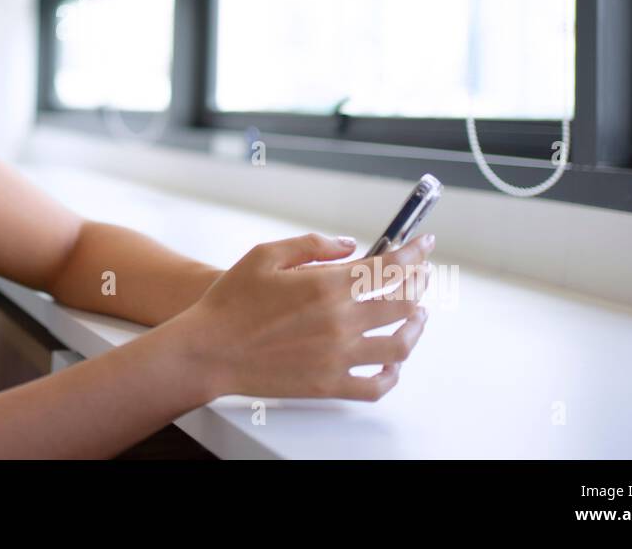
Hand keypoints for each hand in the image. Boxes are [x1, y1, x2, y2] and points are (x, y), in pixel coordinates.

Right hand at [176, 231, 434, 401]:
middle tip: (419, 277)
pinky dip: (393, 374)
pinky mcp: (330, 384)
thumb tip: (350, 246)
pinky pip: (377, 385)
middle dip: (418, 284)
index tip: (423, 245)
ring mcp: (338, 356)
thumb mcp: (266, 255)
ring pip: (400, 344)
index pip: (389, 267)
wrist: (209, 350)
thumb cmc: (231, 302)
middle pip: (402, 302)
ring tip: (417, 317)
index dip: (414, 253)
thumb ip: (313, 245)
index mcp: (326, 285)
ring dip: (415, 327)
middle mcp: (340, 321)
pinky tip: (393, 363)